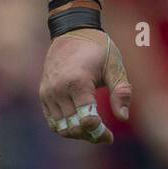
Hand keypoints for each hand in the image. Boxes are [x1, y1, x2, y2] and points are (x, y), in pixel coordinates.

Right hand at [39, 29, 131, 143]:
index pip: (86, 119)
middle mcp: (59, 90)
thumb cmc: (98, 49)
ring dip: (77, 133)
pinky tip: (81, 124)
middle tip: (104, 136)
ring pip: (60, 127)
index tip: (110, 137)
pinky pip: (52, 120)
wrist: (73, 32)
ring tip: (94, 130)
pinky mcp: (43, 94)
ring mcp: (48, 93)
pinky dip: (65, 127)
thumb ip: (121, 91)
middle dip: (89, 135)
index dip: (99, 132)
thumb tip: (124, 117)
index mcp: (78, 82)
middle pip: (72, 126)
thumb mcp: (115, 66)